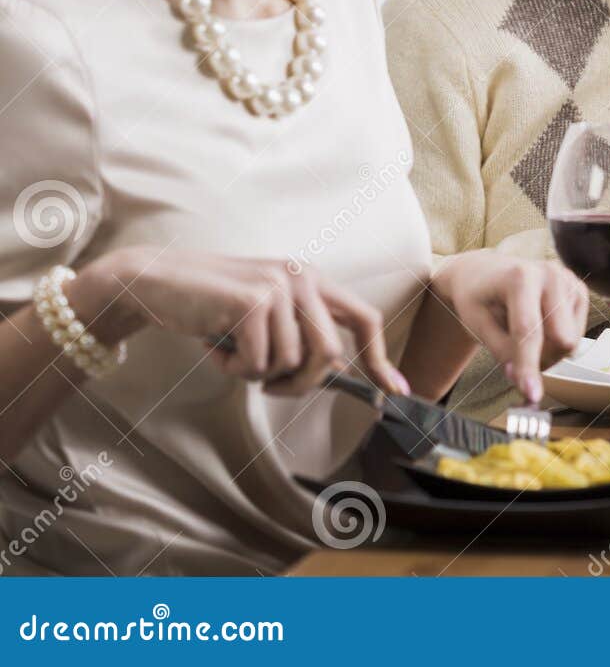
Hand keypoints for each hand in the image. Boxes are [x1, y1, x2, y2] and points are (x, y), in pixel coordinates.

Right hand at [69, 245, 405, 396]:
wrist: (155, 281)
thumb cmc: (211, 306)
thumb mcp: (267, 313)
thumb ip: (301, 333)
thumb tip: (340, 373)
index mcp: (313, 279)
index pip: (364, 318)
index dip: (379, 358)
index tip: (396, 390)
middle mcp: (303, 277)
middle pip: (328, 354)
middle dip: (299, 383)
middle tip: (266, 384)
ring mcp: (279, 287)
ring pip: (290, 364)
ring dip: (256, 373)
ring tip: (230, 351)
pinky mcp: (253, 303)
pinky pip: (258, 364)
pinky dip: (233, 368)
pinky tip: (214, 344)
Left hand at [429, 249, 587, 403]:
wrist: (485, 272)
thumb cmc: (478, 297)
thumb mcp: (477, 325)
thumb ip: (502, 353)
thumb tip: (526, 382)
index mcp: (520, 276)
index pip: (529, 330)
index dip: (530, 365)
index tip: (532, 394)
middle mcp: (551, 273)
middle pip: (562, 339)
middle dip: (540, 358)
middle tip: (514, 359)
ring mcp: (569, 280)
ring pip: (571, 340)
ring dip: (548, 351)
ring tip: (524, 338)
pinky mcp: (579, 290)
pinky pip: (577, 334)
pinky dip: (557, 341)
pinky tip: (540, 328)